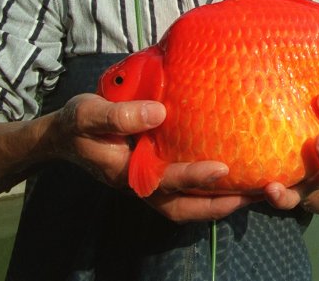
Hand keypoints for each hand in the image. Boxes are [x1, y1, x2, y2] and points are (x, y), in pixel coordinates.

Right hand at [50, 93, 250, 222]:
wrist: (62, 136)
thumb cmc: (76, 125)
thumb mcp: (88, 114)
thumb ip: (119, 115)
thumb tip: (159, 112)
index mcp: (128, 174)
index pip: (166, 182)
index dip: (194, 177)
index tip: (222, 168)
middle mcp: (143, 185)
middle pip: (185, 206)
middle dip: (220, 204)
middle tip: (256, 192)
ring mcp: (151, 183)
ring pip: (189, 203)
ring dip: (220, 200)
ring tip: (255, 189)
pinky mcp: (157, 173)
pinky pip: (186, 189)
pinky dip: (209, 188)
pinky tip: (235, 171)